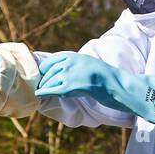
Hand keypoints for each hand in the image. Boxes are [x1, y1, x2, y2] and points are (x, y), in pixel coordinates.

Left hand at [36, 52, 154, 126]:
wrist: (119, 86)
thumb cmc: (105, 80)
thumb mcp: (87, 68)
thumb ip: (73, 68)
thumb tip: (59, 74)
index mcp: (74, 56)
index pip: (50, 62)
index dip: (43, 72)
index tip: (38, 79)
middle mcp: (71, 61)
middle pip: (47, 72)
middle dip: (41, 81)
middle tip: (35, 89)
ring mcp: (71, 72)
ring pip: (49, 81)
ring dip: (42, 88)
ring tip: (37, 93)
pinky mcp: (73, 85)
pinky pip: (53, 89)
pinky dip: (44, 93)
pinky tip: (38, 96)